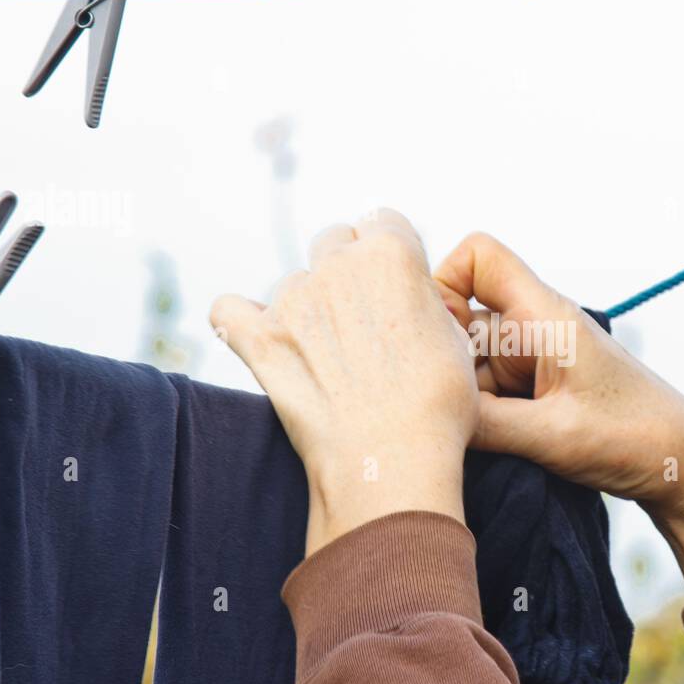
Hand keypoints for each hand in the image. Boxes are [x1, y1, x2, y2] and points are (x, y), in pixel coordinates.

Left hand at [212, 209, 477, 555]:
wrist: (391, 461)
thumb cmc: (435, 407)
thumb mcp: (454, 338)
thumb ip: (422, 298)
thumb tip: (405, 292)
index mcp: (392, 254)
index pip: (383, 223)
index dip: (390, 255)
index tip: (394, 288)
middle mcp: (339, 265)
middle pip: (334, 242)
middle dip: (346, 273)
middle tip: (362, 324)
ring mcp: (293, 300)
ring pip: (292, 283)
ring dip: (306, 308)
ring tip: (328, 360)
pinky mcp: (258, 338)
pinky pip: (229, 310)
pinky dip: (241, 321)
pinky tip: (260, 340)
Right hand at [434, 233, 683, 604]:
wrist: (682, 464)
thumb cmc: (634, 437)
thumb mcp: (550, 435)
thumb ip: (482, 422)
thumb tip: (422, 415)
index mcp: (544, 316)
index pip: (478, 256)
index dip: (445, 283)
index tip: (439, 340)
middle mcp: (534, 329)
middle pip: (461, 318)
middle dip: (449, 361)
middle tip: (458, 407)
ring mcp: (532, 360)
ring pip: (468, 361)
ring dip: (466, 397)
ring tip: (489, 436)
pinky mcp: (534, 390)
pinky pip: (485, 390)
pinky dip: (481, 415)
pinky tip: (496, 443)